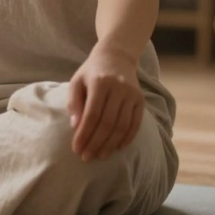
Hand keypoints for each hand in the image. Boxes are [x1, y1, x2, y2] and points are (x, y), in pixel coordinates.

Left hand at [67, 45, 144, 161]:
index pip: (92, 115)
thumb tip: (75, 126)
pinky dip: (127, 138)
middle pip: (108, 123)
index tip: (76, 148)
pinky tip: (117, 148)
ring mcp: (132, 95)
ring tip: (100, 156)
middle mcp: (119, 88)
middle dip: (96, 143)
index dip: (84, 134)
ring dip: (111, 144)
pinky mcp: (141, 100)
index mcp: (100, 83)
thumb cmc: (91, 72)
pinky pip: (135, 124)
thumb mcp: (76, 81)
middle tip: (86, 157)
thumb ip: (74, 102)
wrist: (116, 56)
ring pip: (122, 126)